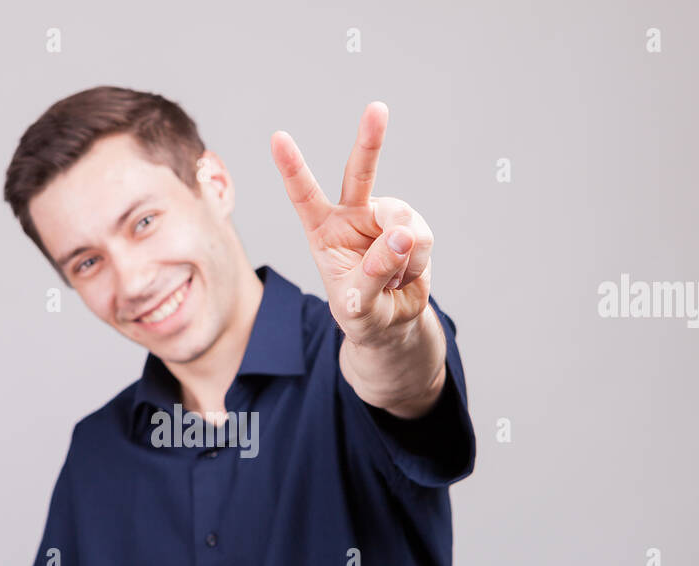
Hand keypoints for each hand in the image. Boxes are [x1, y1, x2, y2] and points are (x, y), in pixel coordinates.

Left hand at [270, 101, 438, 351]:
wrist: (392, 322)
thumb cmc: (362, 312)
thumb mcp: (359, 304)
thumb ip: (375, 272)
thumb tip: (402, 235)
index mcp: (322, 230)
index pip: (304, 196)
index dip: (292, 168)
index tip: (278, 138)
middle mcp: (351, 215)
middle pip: (359, 173)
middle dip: (370, 141)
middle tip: (377, 110)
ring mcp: (382, 218)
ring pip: (401, 218)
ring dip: (403, 253)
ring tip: (393, 278)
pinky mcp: (410, 226)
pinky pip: (421, 237)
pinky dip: (416, 262)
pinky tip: (405, 274)